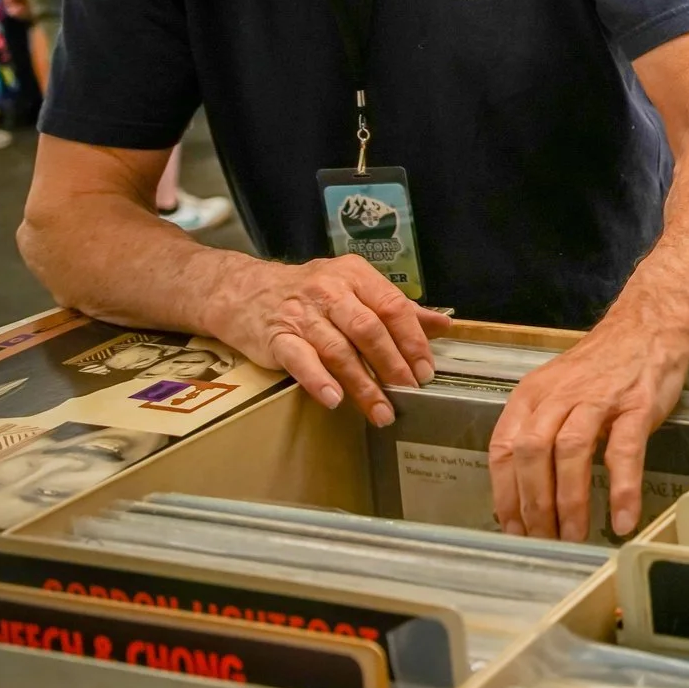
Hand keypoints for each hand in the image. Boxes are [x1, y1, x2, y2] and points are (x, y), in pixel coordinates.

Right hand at [218, 255, 451, 426]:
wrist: (244, 291)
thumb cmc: (311, 293)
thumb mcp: (356, 289)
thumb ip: (397, 308)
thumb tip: (444, 324)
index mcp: (356, 276)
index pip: (392, 307)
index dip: (412, 340)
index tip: (425, 371)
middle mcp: (330, 291)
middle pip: (368, 330)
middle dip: (392, 364)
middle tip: (409, 393)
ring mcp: (301, 314)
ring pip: (338, 350)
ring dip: (362, 384)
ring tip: (380, 411)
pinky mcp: (275, 337)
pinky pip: (299, 359)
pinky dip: (318, 379)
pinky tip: (334, 399)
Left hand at [488, 318, 688, 540]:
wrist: (649, 325)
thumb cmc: (603, 366)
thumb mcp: (557, 391)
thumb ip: (539, 431)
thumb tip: (526, 491)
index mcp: (532, 395)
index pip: (504, 449)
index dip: (504, 494)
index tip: (511, 528)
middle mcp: (559, 396)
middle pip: (532, 454)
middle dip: (534, 505)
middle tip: (543, 539)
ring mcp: (598, 399)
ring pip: (570, 453)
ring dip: (570, 501)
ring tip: (575, 535)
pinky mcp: (636, 404)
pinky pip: (624, 450)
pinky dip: (622, 487)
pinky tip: (623, 517)